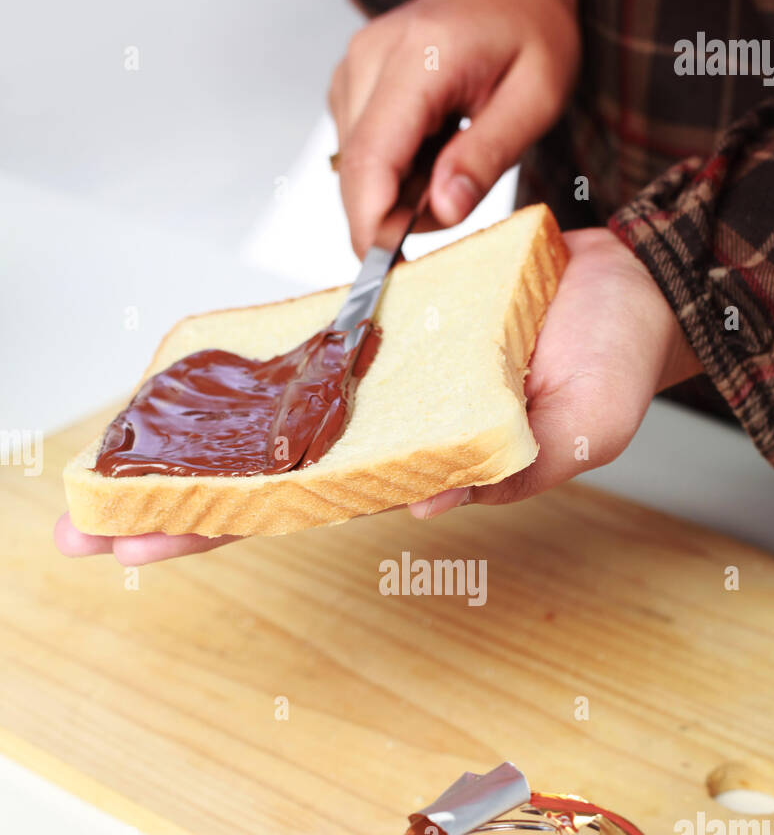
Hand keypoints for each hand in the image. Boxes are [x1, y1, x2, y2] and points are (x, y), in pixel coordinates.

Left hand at [54, 231, 699, 560]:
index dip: (216, 530)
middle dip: (170, 509)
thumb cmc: (618, 361)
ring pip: (264, 419)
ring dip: (189, 442)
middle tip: (81, 536)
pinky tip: (185, 391)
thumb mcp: (588, 426)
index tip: (136, 550)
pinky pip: (296, 351)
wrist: (630, 284)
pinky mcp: (379, 328)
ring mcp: (372, 381)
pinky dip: (241, 372)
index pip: (295, 511)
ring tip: (108, 463)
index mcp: (417, 468)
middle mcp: (378, 433)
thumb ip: (520, 468)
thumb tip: (426, 500)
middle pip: (257, 479)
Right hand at [329, 0, 578, 255]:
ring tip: (450, 165)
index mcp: (421, 57)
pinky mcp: (349, 85)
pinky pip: (357, 154)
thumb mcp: (538, 96)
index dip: (372, 225)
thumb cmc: (528, 30)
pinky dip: (392, 173)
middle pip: (355, 173)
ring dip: (396, 194)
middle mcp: (372, 57)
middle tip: (452, 206)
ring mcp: (353, 69)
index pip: (372, 159)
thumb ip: (488, 155)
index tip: (391, 269)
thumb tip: (442, 211)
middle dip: (393, 216)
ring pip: (353, 170)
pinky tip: (430, 150)